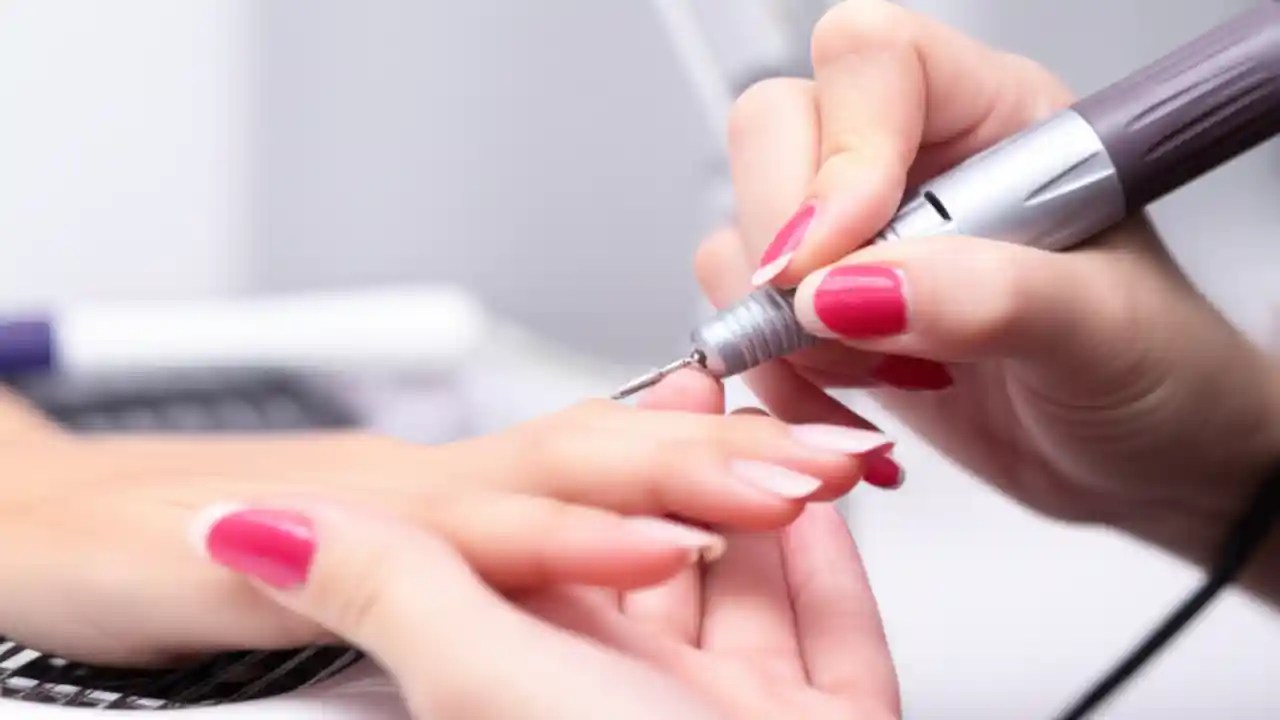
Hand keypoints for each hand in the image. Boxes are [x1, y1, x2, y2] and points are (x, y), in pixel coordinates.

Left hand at [0, 382, 888, 665]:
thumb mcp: (490, 683)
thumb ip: (390, 588)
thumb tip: (239, 529)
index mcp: (546, 684)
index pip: (558, 555)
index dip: (583, 476)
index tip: (611, 405)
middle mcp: (634, 706)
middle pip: (663, 566)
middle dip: (688, 473)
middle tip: (702, 389)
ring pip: (754, 595)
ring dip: (764, 505)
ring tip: (769, 426)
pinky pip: (836, 642)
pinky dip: (835, 573)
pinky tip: (829, 515)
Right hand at [696, 0, 1279, 592]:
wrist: (1143, 465)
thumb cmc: (1159, 376)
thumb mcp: (1104, 333)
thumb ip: (990, 299)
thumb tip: (851, 289)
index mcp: (997, 117)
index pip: (875, 61)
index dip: (840, 150)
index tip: (839, 255)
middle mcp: (916, 160)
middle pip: (778, 127)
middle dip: (783, 237)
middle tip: (828, 323)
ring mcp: (863, 237)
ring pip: (744, 225)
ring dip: (778, 319)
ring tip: (869, 375)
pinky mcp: (829, 310)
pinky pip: (744, 311)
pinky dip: (775, 369)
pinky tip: (852, 400)